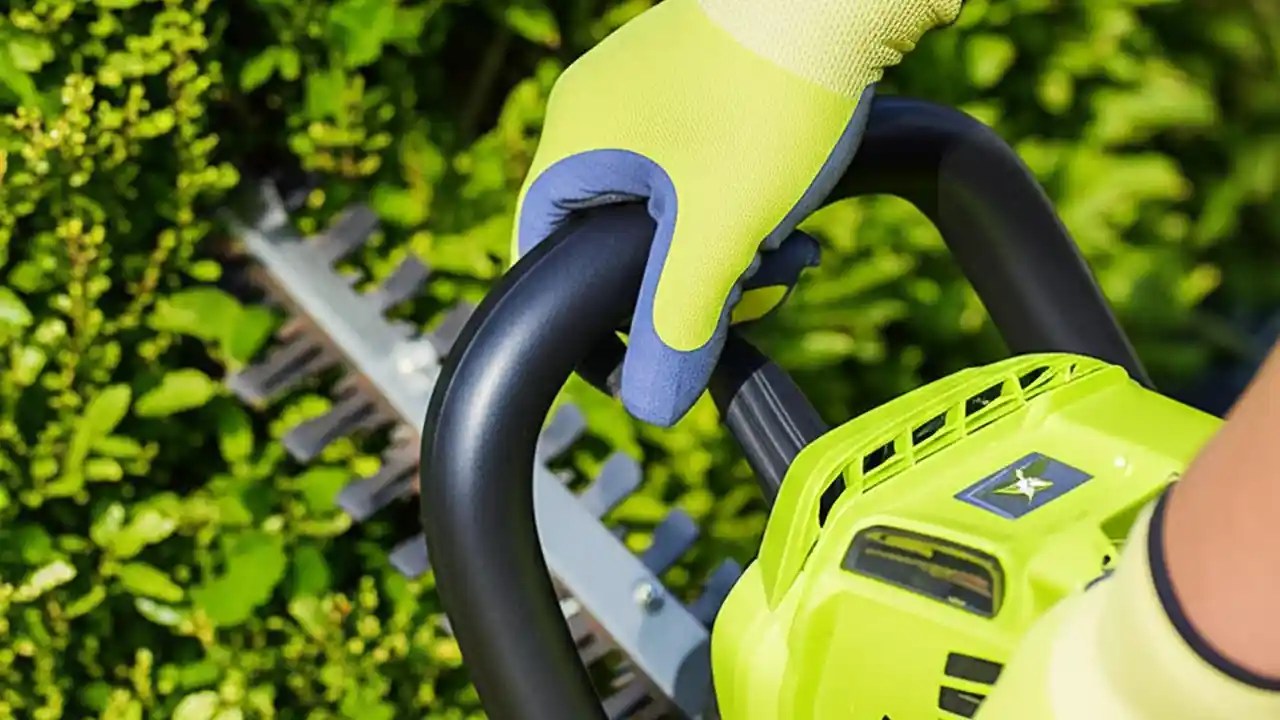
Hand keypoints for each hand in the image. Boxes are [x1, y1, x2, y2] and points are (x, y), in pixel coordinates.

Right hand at [513, 0, 960, 425]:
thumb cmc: (768, 93)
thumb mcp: (719, 230)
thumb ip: (676, 323)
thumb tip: (651, 406)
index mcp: (574, 146)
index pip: (545, 261)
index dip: (592, 321)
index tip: (650, 354)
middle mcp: (601, 118)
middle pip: (619, 248)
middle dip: (689, 288)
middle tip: (750, 294)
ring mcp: (655, 100)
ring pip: (673, 217)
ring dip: (729, 253)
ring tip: (789, 252)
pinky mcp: (706, 91)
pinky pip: (706, 178)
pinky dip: (746, 211)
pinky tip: (795, 221)